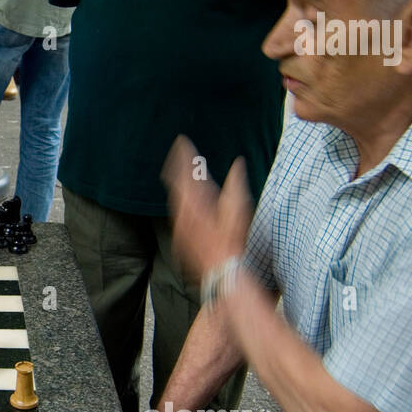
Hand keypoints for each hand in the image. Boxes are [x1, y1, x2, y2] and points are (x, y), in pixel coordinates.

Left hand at [161, 136, 251, 281]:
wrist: (221, 270)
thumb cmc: (232, 240)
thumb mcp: (238, 209)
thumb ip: (236, 183)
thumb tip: (237, 164)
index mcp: (196, 200)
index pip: (186, 170)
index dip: (184, 154)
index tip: (182, 141)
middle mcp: (183, 210)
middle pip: (174, 181)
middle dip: (176, 165)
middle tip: (176, 152)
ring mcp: (179, 224)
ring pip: (173, 197)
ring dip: (175, 182)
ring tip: (175, 171)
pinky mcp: (179, 236)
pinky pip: (175, 212)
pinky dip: (177, 201)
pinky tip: (181, 201)